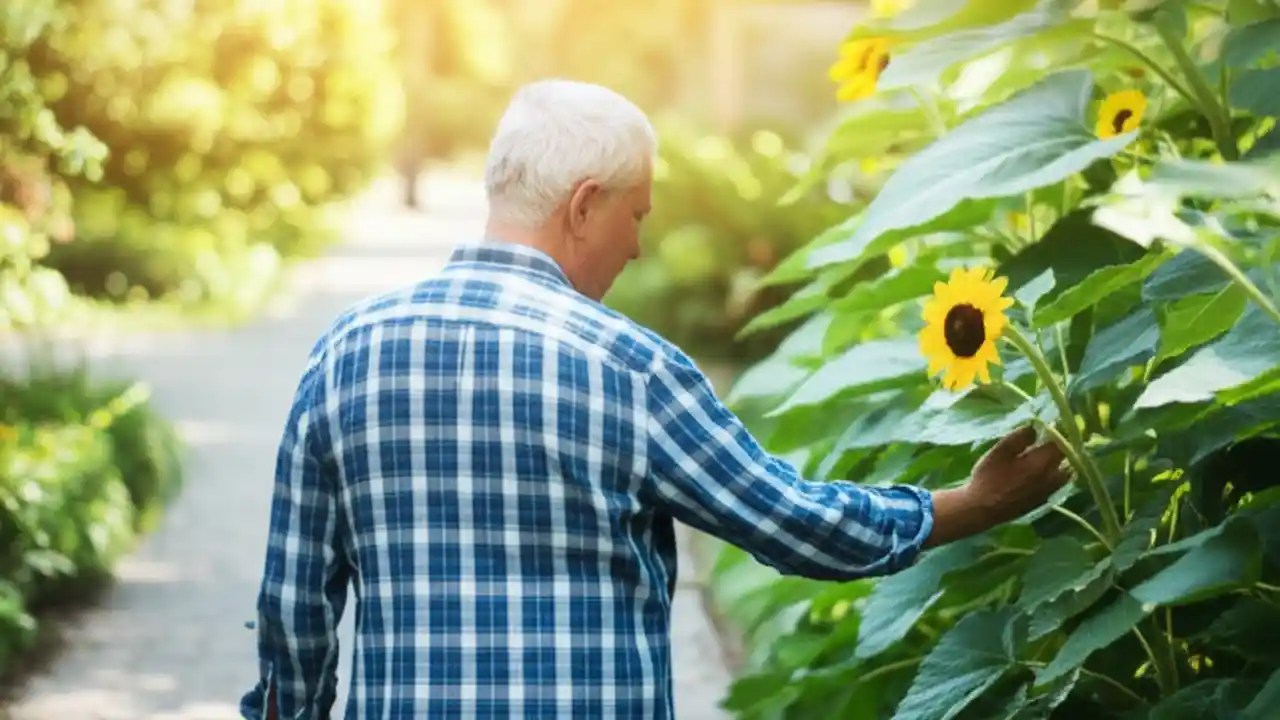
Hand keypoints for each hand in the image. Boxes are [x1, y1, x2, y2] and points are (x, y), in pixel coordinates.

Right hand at [926, 425, 1071, 546]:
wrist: (982, 509)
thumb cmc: (988, 477)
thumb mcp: (999, 452)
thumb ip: (1019, 437)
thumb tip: (1035, 427)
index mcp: (1042, 462)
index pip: (1060, 443)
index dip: (1057, 432)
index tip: (1049, 425)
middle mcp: (1051, 477)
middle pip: (1067, 459)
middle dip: (1060, 447)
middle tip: (1048, 440)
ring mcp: (1048, 491)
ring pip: (1065, 473)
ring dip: (1060, 463)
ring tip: (1047, 456)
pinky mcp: (1042, 500)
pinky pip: (1056, 484)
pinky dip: (1054, 475)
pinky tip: (1040, 472)